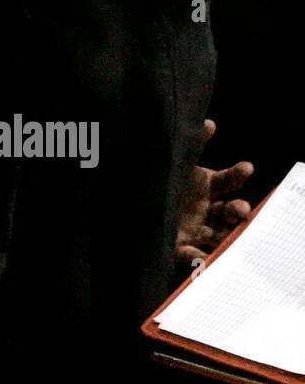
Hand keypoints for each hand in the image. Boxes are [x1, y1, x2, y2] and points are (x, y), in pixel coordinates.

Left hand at [175, 120, 252, 268]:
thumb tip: (208, 124)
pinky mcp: (182, 247)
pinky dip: (201, 258)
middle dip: (238, 210)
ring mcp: (198, 229)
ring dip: (227, 235)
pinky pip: (194, 255)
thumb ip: (193, 145)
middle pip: (230, 210)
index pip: (228, 180)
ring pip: (220, 234)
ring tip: (226, 239)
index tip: (247, 168)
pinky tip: (204, 259)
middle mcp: (208, 209)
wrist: (136, 204)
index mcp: (207, 185)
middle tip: (242, 208)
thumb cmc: (162, 179)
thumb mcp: (175, 162)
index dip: (238, 174)